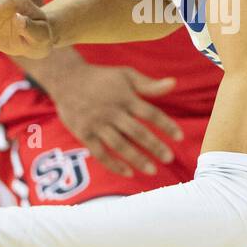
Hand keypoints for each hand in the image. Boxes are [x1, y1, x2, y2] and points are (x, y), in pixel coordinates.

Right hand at [49, 63, 182, 176]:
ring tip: (152, 170)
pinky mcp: (84, 133)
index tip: (180, 137)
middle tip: (169, 158)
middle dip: (155, 146)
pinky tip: (128, 172)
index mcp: (125, 97)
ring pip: (120, 145)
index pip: (150, 113)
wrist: (66, 78)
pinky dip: (114, 164)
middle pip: (137, 132)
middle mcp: (112, 111)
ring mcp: (97, 124)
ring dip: (137, 159)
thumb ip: (149, 84)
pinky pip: (100, 153)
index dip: (166, 126)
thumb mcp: (125, 75)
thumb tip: (174, 84)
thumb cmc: (101, 77)